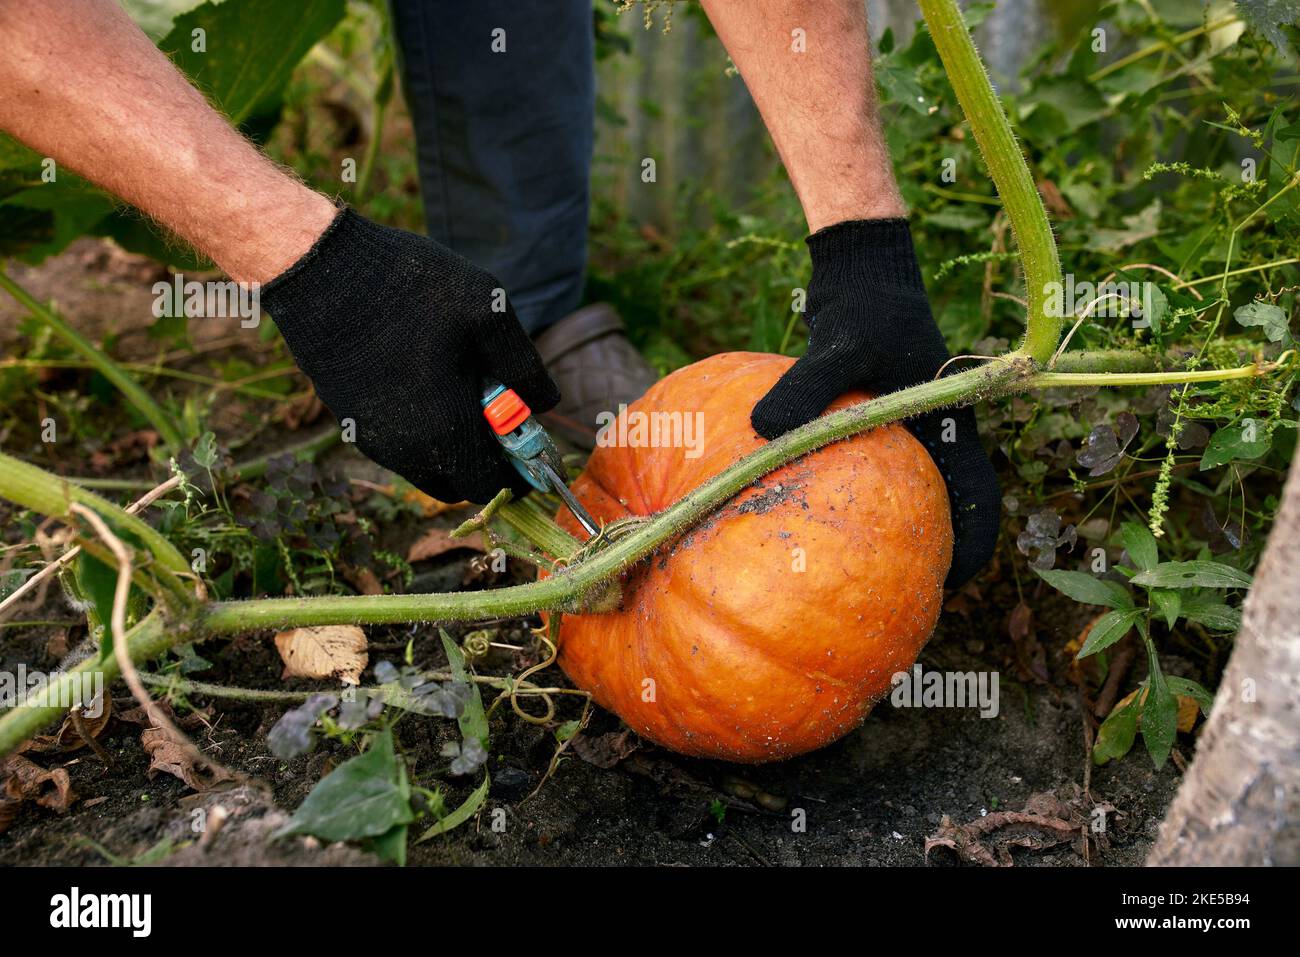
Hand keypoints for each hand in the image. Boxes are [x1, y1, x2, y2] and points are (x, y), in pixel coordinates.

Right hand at [261, 207, 559, 503]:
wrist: (321, 269)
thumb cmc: (411, 286)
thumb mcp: (488, 311)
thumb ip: (524, 366)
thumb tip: (546, 404)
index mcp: (445, 430)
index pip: (492, 486)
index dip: (519, 476)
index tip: (529, 448)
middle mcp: (406, 450)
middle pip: (458, 485)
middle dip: (484, 462)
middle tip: (496, 417)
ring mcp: (372, 439)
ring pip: (425, 468)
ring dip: (451, 446)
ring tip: (459, 388)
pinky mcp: (349, 422)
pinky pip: (398, 447)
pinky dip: (421, 432)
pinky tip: (424, 380)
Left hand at [750, 219, 999, 587]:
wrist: (861, 269)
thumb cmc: (866, 306)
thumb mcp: (840, 346)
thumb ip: (808, 387)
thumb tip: (762, 430)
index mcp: (952, 426)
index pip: (980, 502)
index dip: (971, 548)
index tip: (945, 586)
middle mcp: (935, 436)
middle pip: (944, 512)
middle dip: (928, 557)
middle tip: (893, 600)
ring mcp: (907, 433)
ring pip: (905, 497)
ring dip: (889, 535)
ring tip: (847, 577)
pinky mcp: (876, 425)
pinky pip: (867, 474)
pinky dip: (849, 500)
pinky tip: (802, 517)